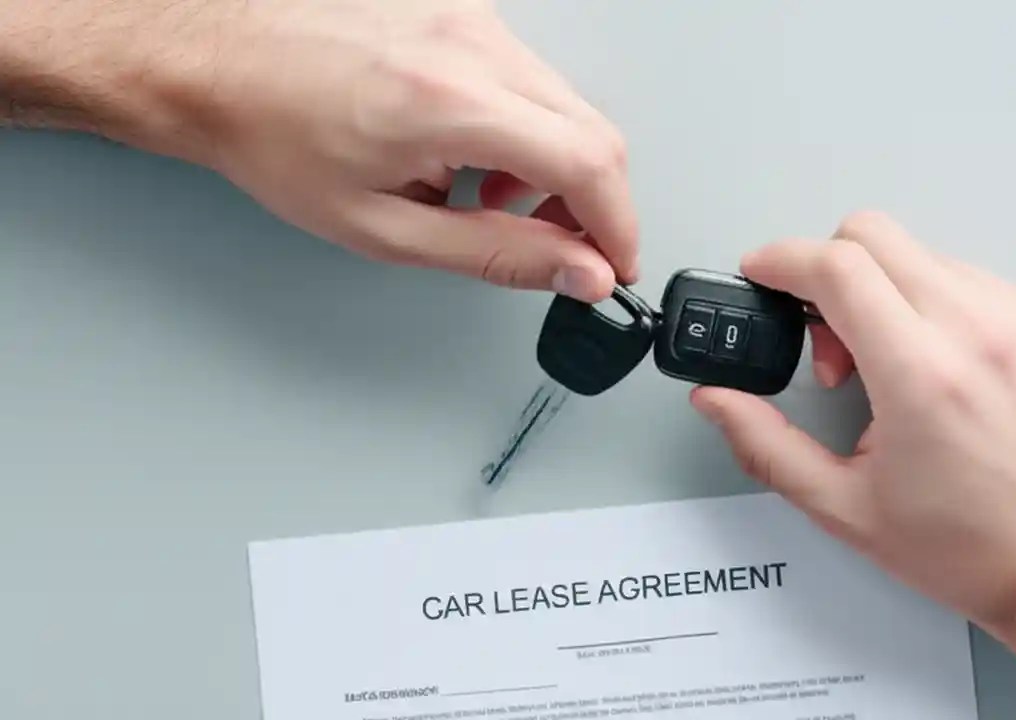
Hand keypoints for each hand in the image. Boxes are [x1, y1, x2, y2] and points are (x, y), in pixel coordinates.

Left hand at [2, 0, 636, 301]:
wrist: (217, 61)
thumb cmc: (275, 137)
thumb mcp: (385, 228)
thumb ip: (497, 254)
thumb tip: (576, 271)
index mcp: (450, 100)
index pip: (590, 165)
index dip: (618, 229)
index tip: (614, 265)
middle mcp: (470, 43)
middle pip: (593, 131)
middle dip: (590, 203)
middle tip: (560, 247)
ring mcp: (470, 16)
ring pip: (565, 103)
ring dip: (551, 164)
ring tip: (487, 194)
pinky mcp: (462, 8)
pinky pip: (529, 75)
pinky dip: (521, 125)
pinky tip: (471, 148)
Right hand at [692, 212, 1015, 715]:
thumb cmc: (975, 549)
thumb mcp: (846, 508)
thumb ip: (766, 444)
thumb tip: (717, 401)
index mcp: (922, 374)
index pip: (838, 266)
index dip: (782, 260)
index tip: (760, 273)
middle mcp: (976, 330)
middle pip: (873, 235)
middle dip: (824, 271)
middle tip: (823, 341)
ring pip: (916, 251)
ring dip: (876, 289)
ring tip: (879, 365)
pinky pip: (959, 275)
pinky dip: (924, 300)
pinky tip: (923, 360)